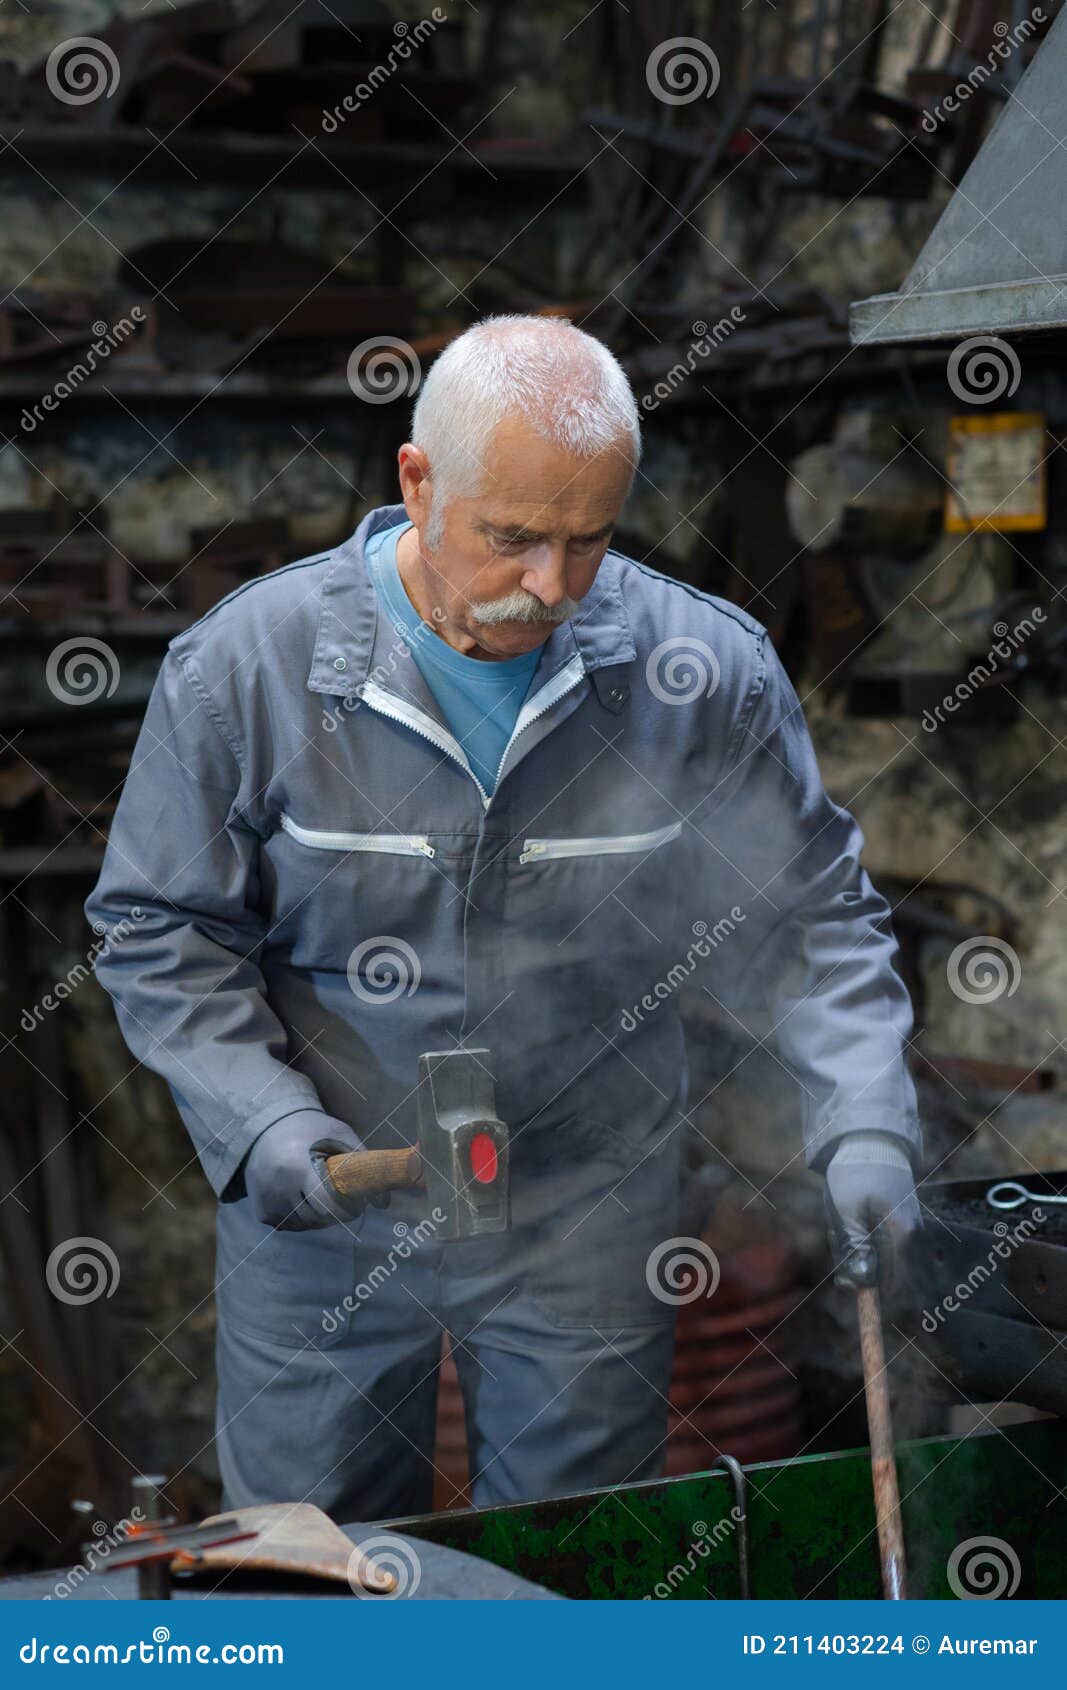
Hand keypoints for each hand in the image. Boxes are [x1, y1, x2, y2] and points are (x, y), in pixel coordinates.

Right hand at [243, 1109, 366, 1230]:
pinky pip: (290, 1226)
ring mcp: (266, 1202)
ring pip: (304, 1225)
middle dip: (336, 1214)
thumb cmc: (311, 1129)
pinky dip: (302, 1219)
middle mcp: (277, 1187)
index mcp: (296, 1166)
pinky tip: (304, 1199)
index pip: (326, 1205)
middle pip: (317, 1218)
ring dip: (319, 1218)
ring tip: (322, 1194)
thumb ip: (363, 1162)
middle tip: (344, 1199)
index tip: (357, 1202)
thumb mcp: (339, 1135)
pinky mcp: (261, 1212)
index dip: (347, 1208)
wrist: (269, 1127)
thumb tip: (384, 1203)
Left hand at [824, 1131, 920, 1294]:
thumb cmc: (855, 1173)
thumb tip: (862, 1282)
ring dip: (866, 1252)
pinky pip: (889, 1240)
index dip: (877, 1293)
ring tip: (845, 1226)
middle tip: (842, 1246)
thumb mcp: (847, 1211)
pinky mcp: (904, 1215)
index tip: (854, 1288)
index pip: (897, 1281)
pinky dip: (869, 1237)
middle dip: (867, 1268)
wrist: (869, 1137)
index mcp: (903, 1234)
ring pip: (889, 1255)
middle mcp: (914, 1232)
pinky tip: (852, 1218)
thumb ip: (856, 1249)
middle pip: (894, 1271)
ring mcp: (912, 1223)